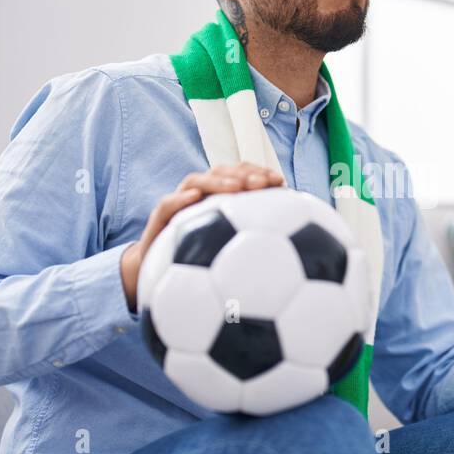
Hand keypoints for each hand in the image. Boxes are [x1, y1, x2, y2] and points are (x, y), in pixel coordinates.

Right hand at [120, 162, 284, 311]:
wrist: (160, 280)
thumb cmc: (202, 268)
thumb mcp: (231, 255)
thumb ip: (257, 243)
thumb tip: (295, 242)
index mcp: (218, 200)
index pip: (239, 176)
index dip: (258, 173)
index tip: (280, 181)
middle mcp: (199, 198)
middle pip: (219, 173)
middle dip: (242, 173)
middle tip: (262, 183)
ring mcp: (178, 206)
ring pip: (194, 182)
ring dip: (215, 181)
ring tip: (235, 186)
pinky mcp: (158, 221)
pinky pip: (167, 205)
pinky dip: (180, 199)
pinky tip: (194, 198)